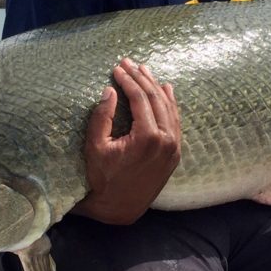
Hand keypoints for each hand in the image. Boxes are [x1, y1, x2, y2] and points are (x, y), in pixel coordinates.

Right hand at [76, 58, 181, 224]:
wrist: (119, 208)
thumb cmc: (102, 178)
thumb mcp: (95, 147)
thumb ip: (102, 117)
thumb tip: (110, 91)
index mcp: (148, 137)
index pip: (140, 99)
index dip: (127, 80)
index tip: (117, 68)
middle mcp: (166, 141)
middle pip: (156, 99)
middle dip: (141, 78)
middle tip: (128, 63)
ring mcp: (174, 148)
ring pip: (168, 108)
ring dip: (156, 87)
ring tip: (144, 70)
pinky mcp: (175, 153)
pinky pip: (175, 122)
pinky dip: (170, 104)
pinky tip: (166, 89)